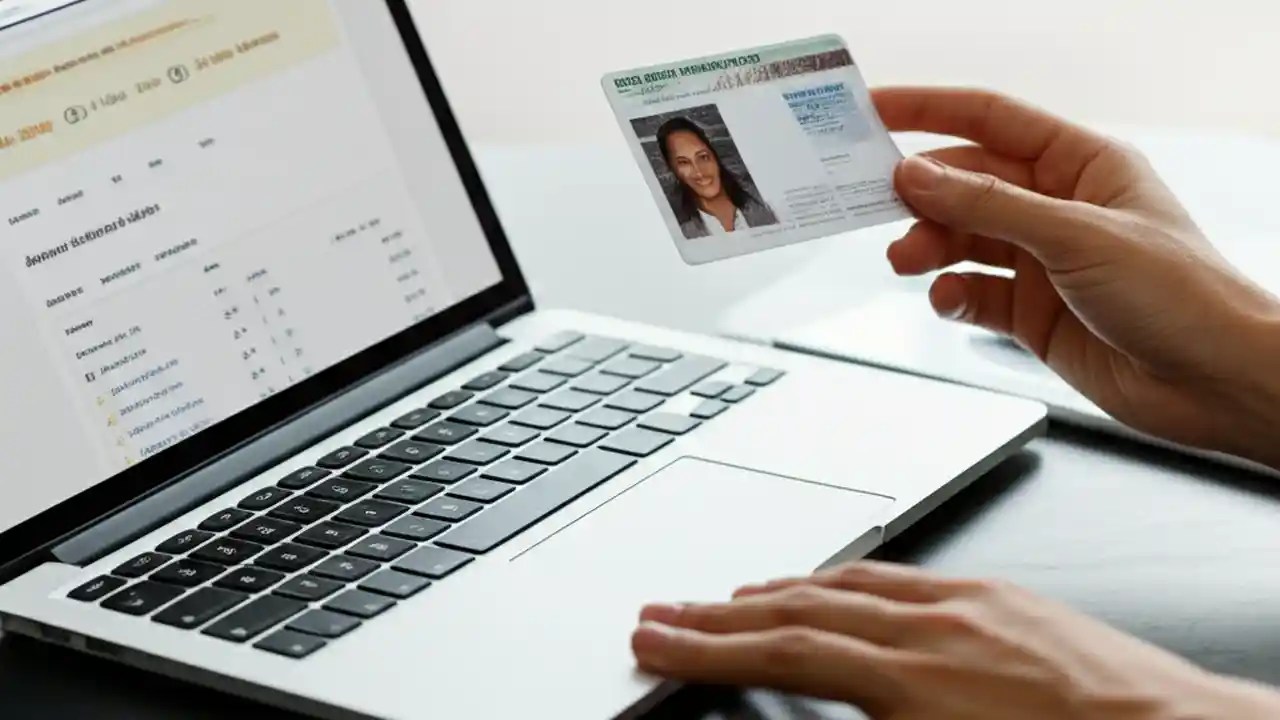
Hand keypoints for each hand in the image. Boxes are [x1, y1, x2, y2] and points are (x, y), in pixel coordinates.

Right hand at [631, 561, 1279, 718]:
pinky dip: (843, 578)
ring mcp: (966, 602)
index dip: (707, 649)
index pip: (782, 653)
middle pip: (797, 609)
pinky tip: (830, 581)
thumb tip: (811, 708)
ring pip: (843, 583)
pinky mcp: (999, 594)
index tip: (655, 642)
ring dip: (774, 588)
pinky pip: (898, 575)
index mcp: (913, 683)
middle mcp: (931, 629)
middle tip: (663, 610)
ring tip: (729, 596)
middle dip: (718, 613)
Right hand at [872, 87, 1279, 468]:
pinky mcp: (1033, 314)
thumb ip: (990, 205)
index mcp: (1083, 165)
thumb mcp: (1076, 236)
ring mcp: (1044, 262)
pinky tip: (947, 300)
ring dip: (928, 246)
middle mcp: (1059, 209)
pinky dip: (952, 295)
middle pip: (968, 184)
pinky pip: (974, 294)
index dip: (930, 111)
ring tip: (905, 259)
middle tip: (874, 202)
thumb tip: (918, 175)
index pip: (992, 121)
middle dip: (921, 193)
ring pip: (963, 240)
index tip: (875, 111)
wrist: (1215, 384)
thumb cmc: (1182, 296)